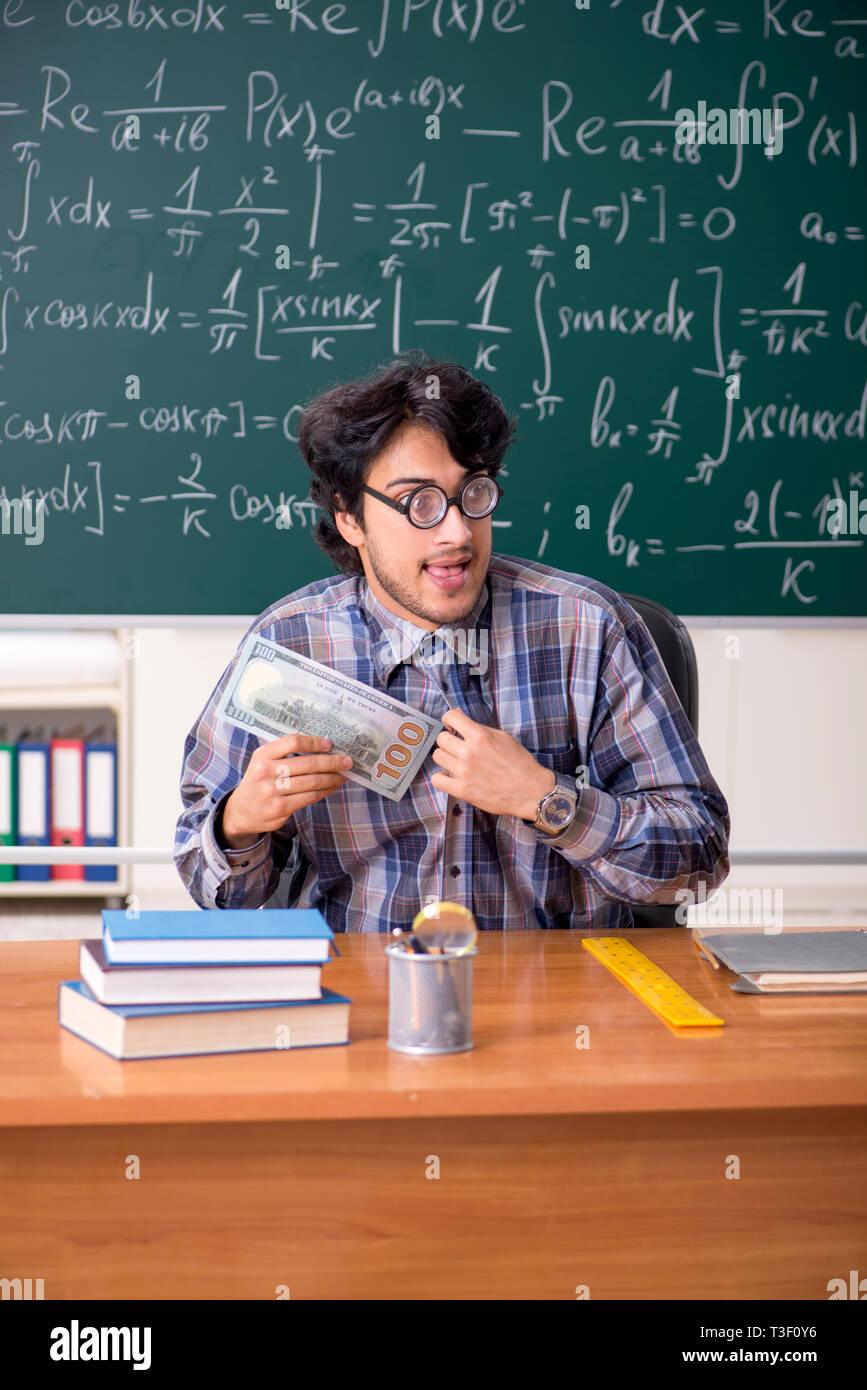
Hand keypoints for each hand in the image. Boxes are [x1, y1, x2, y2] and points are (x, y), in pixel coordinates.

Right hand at [219, 733, 351, 847]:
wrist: (241, 811)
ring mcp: (273, 791)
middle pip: (307, 763)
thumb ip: (285, 753)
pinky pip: (309, 797)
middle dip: (332, 762)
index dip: (314, 742)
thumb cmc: (259, 781)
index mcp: (263, 755)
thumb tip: (322, 749)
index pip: (292, 742)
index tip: (329, 744)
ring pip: (312, 782)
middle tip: (347, 761)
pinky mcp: (280, 808)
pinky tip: (332, 787)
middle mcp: (266, 772)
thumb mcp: (263, 761)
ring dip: (332, 778)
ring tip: (344, 775)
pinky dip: (325, 791)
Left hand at [429, 708, 555, 819]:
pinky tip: (451, 777)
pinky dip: (442, 778)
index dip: (449, 719)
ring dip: (446, 757)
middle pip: (441, 738)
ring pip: (437, 757)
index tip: (452, 726)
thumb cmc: (520, 764)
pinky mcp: (462, 790)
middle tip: (457, 746)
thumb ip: (481, 730)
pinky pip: (437, 779)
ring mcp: (464, 772)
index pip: (451, 717)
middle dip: (449, 740)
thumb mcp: (504, 738)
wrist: (530, 791)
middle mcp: (469, 753)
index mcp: (480, 737)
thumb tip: (462, 723)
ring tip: (456, 762)